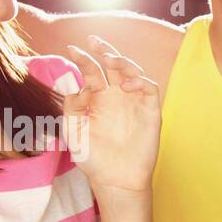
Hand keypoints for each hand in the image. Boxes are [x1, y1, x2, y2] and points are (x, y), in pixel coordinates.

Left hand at [64, 36, 160, 196]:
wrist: (115, 179)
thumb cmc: (93, 158)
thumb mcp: (73, 131)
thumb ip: (72, 106)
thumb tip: (83, 87)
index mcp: (98, 99)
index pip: (91, 71)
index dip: (82, 59)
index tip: (71, 49)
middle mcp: (117, 97)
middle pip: (113, 66)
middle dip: (104, 50)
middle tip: (94, 41)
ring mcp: (134, 103)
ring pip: (133, 72)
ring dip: (122, 62)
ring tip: (110, 59)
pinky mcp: (150, 112)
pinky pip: (149, 89)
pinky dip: (140, 81)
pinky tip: (127, 85)